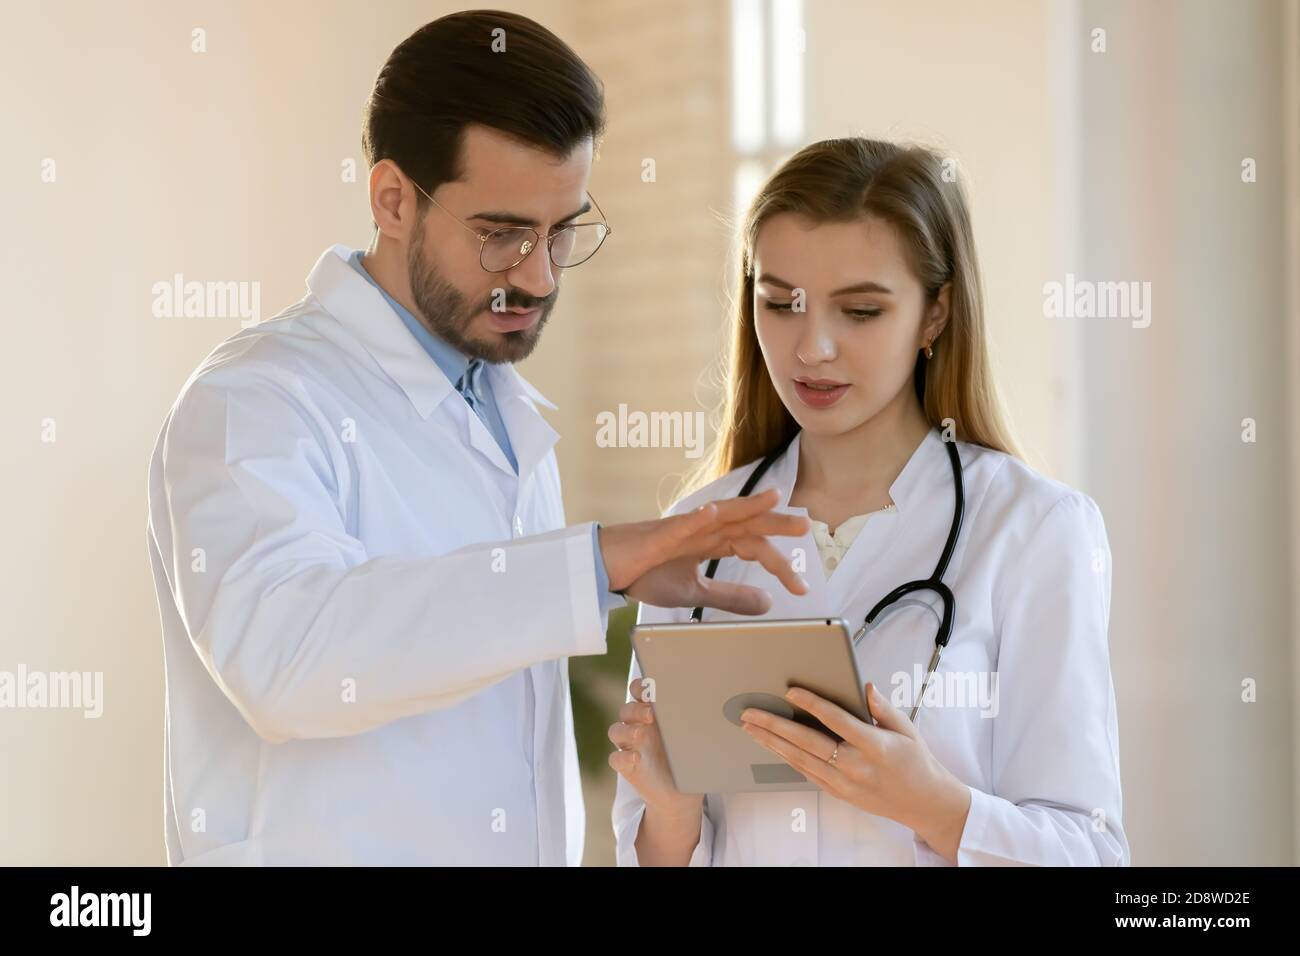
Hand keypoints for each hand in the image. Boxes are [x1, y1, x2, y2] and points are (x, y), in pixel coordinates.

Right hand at [599, 488, 810, 614]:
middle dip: (776, 524)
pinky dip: (698, 517)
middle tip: (806, 527)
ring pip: (722, 514)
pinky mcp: (661, 534)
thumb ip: (730, 597)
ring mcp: (683, 529)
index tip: (801, 587)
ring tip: (774, 500)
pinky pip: (682, 523)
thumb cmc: (645, 574)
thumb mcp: (695, 593)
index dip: (779, 564)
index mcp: (712, 543)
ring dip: (748, 507)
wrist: (607, 568)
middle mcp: (703, 530)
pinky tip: (715, 511)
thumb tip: (768, 603)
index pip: (753, 547)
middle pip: (746, 524)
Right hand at [607, 678, 702, 817]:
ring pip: (616, 730)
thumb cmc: (690, 760)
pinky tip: (636, 759)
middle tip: (652, 713)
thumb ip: (697, 722)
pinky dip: (622, 757)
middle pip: (626, 709)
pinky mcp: (627, 767)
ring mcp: (631, 747)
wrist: (683, 795)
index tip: (651, 688)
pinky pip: (615, 759)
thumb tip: (720, 708)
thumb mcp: (696, 738)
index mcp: (654, 714)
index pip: (638, 692)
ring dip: (626, 729)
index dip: (640, 687)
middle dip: (636, 708)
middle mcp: (639, 727)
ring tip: (641, 733)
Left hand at [739, 681, 972, 862]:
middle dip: (775, 725)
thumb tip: (864, 686)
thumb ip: (883, 707)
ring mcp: (845, 783)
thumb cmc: (916, 761)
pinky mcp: (839, 793)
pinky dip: (787, 758)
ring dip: (772, 743)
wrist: (924, 803)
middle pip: (807, 741)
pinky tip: (772, 746)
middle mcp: (855, 766)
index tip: (789, 691)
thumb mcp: (906, 729)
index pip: (835, 720)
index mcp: (874, 745)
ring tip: (750, 728)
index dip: (811, 703)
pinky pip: (807, 773)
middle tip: (750, 713)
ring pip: (800, 759)